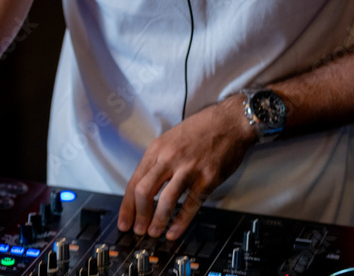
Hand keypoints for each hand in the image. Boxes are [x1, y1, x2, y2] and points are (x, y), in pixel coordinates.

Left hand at [118, 95, 254, 239]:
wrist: (229, 121)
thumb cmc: (201, 129)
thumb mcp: (170, 139)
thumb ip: (158, 161)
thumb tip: (146, 187)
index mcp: (157, 150)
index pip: (134, 181)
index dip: (127, 205)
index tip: (124, 220)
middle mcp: (169, 158)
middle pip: (144, 191)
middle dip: (138, 215)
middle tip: (137, 230)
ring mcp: (188, 169)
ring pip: (166, 200)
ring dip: (157, 221)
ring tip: (153, 233)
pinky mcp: (207, 178)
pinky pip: (191, 204)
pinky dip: (181, 221)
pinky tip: (174, 231)